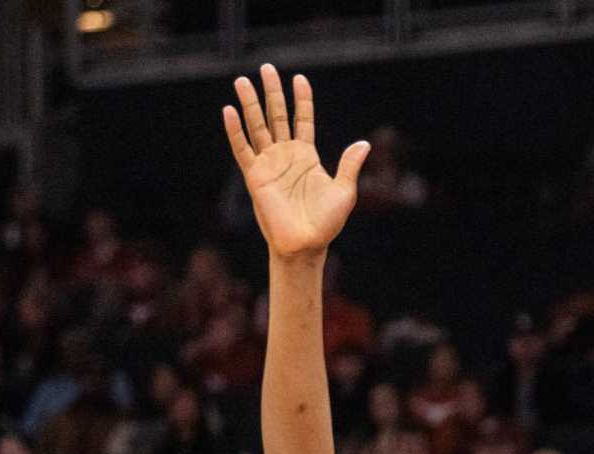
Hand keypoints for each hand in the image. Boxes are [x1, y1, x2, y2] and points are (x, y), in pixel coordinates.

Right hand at [223, 65, 369, 259]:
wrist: (306, 245)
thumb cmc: (326, 224)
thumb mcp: (344, 191)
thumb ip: (350, 165)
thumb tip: (364, 143)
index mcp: (307, 156)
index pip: (302, 119)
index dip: (302, 99)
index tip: (299, 78)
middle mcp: (286, 156)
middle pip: (276, 115)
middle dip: (272, 92)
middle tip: (266, 67)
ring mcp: (269, 164)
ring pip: (257, 126)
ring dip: (250, 103)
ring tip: (242, 81)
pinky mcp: (255, 176)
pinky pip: (242, 149)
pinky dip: (235, 131)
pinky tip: (229, 111)